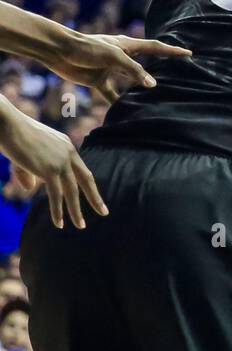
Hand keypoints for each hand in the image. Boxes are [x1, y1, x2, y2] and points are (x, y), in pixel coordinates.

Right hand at [0, 104, 106, 228]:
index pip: (80, 168)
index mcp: (66, 145)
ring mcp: (60, 162)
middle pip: (86, 179)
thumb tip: (32, 188)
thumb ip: (29, 172)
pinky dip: (58, 210)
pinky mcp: (49, 170)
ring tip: (80, 225)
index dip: (87, 183)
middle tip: (104, 212)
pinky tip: (59, 223)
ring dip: (76, 211)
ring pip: (72, 191)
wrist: (8, 124)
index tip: (94, 195)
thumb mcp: (25, 155)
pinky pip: (56, 195)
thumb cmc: (13, 136)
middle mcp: (68, 153)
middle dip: (95, 198)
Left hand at [52, 33, 191, 103]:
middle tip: (177, 75)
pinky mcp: (98, 80)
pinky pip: (111, 94)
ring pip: (130, 81)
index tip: (188, 53)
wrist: (59, 51)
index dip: (172, 50)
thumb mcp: (114, 57)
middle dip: (160, 68)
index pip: (155, 48)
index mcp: (127, 45)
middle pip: (145, 64)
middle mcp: (121, 57)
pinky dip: (117, 102)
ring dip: (140, 88)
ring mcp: (110, 69)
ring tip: (155, 97)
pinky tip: (125, 112)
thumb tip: (153, 85)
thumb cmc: (88, 47)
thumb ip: (134, 70)